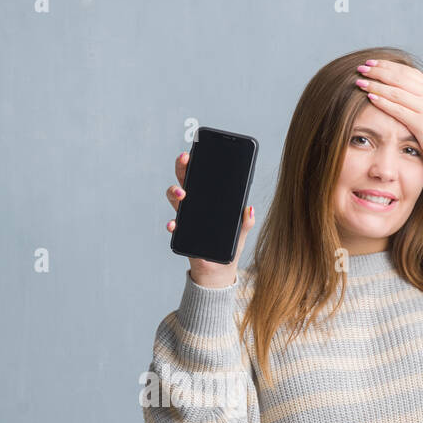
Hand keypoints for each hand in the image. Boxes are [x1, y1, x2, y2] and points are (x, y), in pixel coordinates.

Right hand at [165, 149, 254, 288]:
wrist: (219, 272)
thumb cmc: (229, 248)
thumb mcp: (241, 233)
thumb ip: (245, 222)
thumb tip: (249, 208)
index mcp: (210, 199)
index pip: (202, 176)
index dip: (198, 162)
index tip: (196, 150)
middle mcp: (195, 205)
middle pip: (185, 180)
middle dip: (183, 167)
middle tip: (185, 159)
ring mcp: (186, 217)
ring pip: (175, 198)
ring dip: (174, 192)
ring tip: (182, 194)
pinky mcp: (181, 233)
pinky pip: (173, 225)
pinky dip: (172, 223)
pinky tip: (174, 224)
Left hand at [355, 59, 422, 165]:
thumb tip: (412, 79)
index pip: (406, 70)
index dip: (387, 65)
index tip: (371, 62)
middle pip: (399, 77)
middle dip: (378, 71)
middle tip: (361, 67)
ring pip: (396, 91)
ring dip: (376, 85)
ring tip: (361, 82)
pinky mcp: (422, 122)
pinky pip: (398, 109)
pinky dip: (383, 102)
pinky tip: (370, 98)